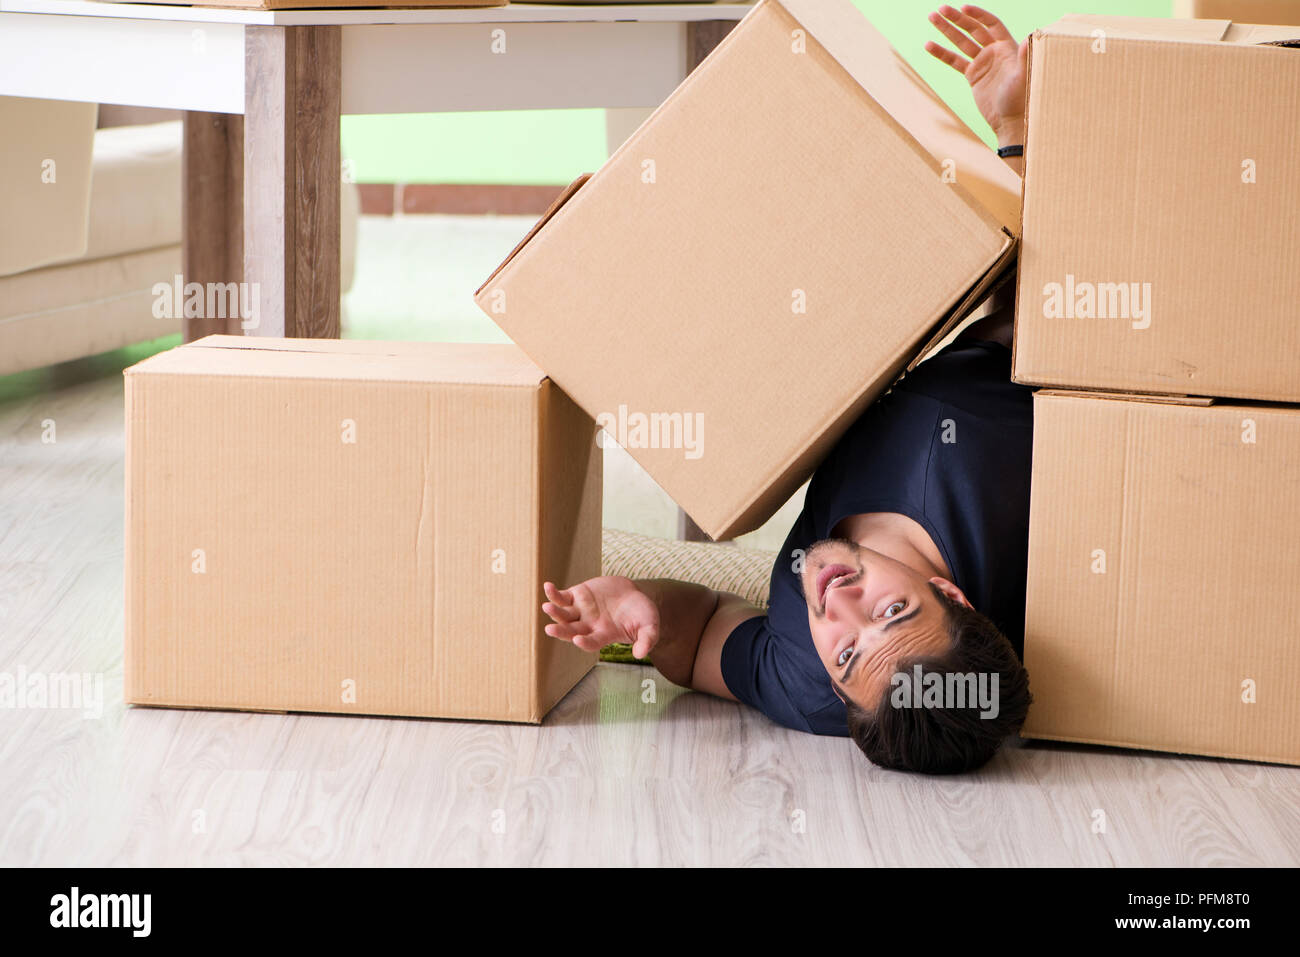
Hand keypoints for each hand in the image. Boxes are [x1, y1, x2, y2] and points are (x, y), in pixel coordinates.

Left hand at [542, 577, 660, 659]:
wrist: (634, 594)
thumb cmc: (642, 613)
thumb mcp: (650, 627)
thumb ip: (647, 640)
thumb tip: (641, 654)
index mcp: (604, 635)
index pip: (591, 642)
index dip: (584, 642)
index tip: (577, 640)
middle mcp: (589, 625)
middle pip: (571, 630)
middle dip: (561, 631)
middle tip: (549, 630)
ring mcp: (581, 611)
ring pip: (564, 614)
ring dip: (554, 612)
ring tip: (547, 608)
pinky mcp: (577, 595)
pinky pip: (562, 597)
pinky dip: (554, 594)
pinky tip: (548, 587)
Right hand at [924, 5, 1026, 143]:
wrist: (1009, 120)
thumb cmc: (1020, 99)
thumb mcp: (1023, 76)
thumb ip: (1024, 56)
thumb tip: (1030, 37)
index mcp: (1006, 47)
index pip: (991, 24)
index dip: (978, 15)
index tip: (963, 8)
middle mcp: (993, 51)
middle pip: (973, 29)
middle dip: (956, 18)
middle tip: (940, 9)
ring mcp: (982, 62)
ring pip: (961, 42)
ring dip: (946, 30)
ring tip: (932, 18)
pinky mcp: (972, 75)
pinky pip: (954, 61)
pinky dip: (942, 53)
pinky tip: (929, 45)